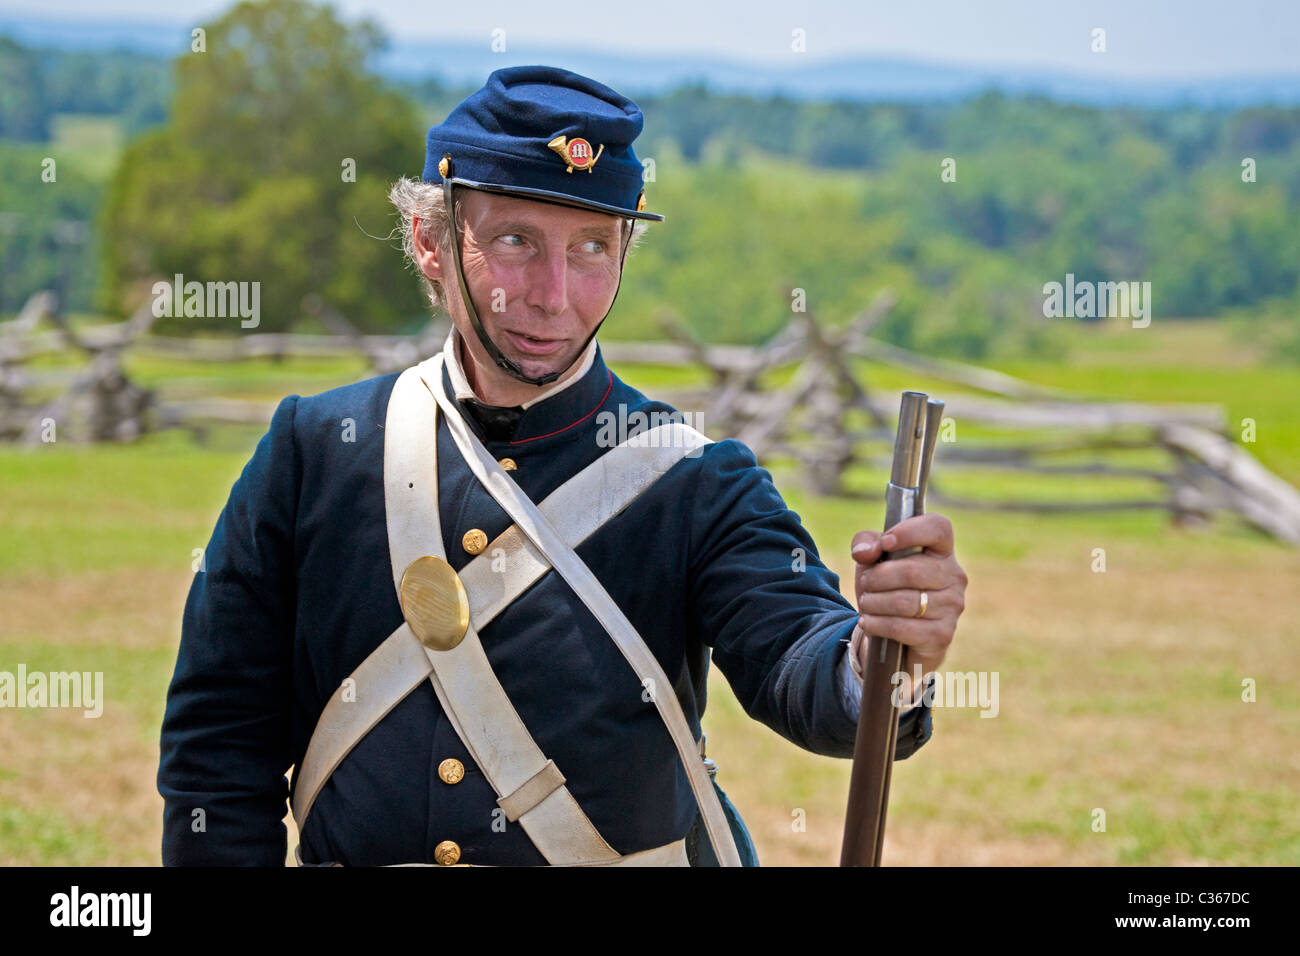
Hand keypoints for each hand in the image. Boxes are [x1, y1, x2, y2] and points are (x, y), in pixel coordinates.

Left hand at [850, 513, 966, 703]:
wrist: (898, 637)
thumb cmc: (887, 587)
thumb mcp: (872, 560)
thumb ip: (865, 544)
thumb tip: (865, 552)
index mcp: (941, 550)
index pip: (938, 528)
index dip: (910, 532)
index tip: (886, 543)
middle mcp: (954, 576)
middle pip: (912, 571)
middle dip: (877, 578)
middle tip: (865, 584)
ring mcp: (952, 606)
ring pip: (904, 601)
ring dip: (874, 602)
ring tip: (866, 603)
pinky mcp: (942, 634)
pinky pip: (903, 627)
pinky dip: (877, 624)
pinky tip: (868, 622)